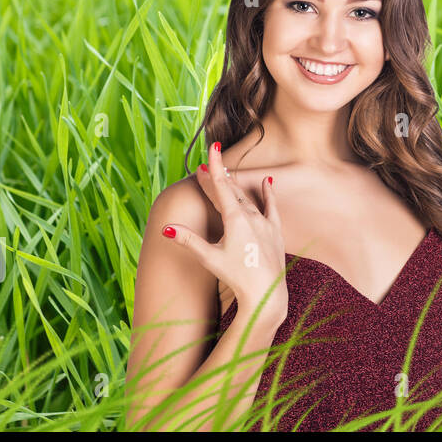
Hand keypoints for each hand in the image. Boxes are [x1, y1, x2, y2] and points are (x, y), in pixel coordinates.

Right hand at [161, 141, 288, 324]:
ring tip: (225, 177)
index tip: (212, 149)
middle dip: (217, 179)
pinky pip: (271, 206)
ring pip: (249, 199)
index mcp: (235, 219)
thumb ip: (189, 240)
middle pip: (232, 191)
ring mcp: (265, 223)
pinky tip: (268, 180)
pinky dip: (268, 193)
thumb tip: (166, 227)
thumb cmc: (236, 276)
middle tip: (203, 169)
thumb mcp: (209, 257)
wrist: (266, 292)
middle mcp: (252, 216)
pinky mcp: (275, 231)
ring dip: (236, 187)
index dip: (214, 168)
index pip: (221, 187)